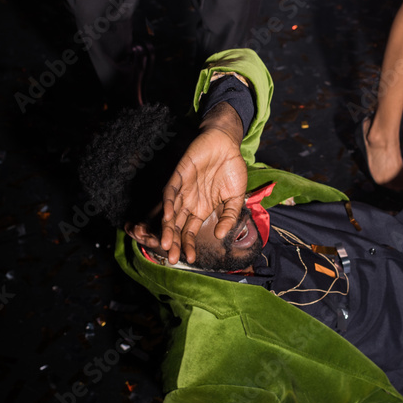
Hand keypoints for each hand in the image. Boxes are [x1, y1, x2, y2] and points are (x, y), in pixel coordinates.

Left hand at [160, 104, 246, 263]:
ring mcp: (182, 190)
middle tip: (173, 259)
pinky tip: (168, 217)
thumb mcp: (235, 198)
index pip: (190, 232)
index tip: (191, 259)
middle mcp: (189, 202)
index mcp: (201, 210)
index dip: (189, 245)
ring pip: (171, 213)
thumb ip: (229, 217)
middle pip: (177, 226)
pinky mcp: (179, 175)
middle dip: (174, 243)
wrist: (227, 144)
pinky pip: (170, 192)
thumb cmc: (232, 170)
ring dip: (168, 229)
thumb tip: (221, 236)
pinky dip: (168, 204)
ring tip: (167, 244)